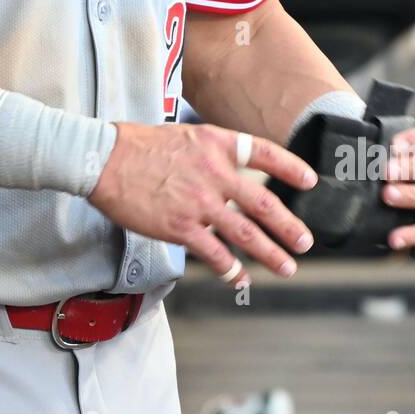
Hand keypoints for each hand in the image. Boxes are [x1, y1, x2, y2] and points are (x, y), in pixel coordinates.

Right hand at [89, 121, 318, 284]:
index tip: (310, 180)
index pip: (264, 153)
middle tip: (305, 241)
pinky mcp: (181, 228)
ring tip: (287, 266)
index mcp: (216, 145)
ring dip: (271, 253)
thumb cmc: (137, 146)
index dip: (291, 167)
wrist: (104, 159)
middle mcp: (214, 174)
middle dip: (288, 225)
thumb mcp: (183, 136)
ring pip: (246, 234)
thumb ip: (209, 152)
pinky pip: (214, 253)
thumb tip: (227, 170)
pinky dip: (230, 268)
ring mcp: (199, 203)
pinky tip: (239, 277)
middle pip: (263, 203)